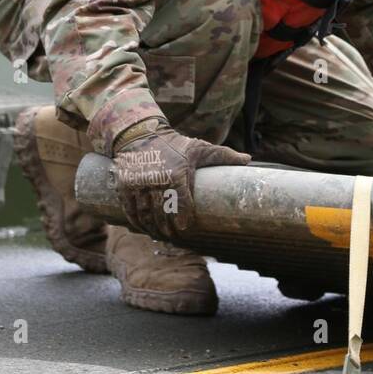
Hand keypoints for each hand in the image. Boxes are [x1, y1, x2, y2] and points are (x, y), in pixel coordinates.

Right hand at [112, 119, 249, 239]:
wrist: (141, 134)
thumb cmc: (175, 145)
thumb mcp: (200, 148)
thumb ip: (224, 155)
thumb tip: (248, 160)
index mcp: (177, 173)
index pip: (182, 202)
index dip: (183, 218)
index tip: (186, 229)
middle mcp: (157, 179)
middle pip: (163, 212)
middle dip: (169, 229)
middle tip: (174, 238)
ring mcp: (138, 184)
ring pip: (146, 214)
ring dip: (153, 229)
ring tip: (161, 236)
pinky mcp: (124, 186)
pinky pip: (130, 210)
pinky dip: (136, 223)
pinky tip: (144, 230)